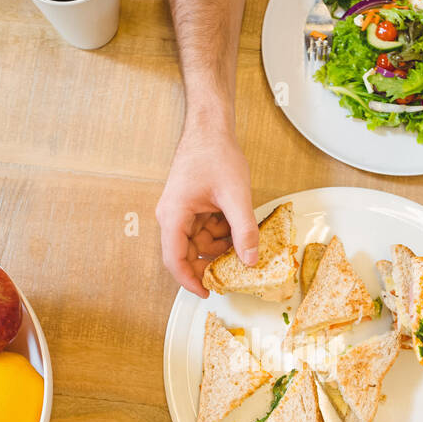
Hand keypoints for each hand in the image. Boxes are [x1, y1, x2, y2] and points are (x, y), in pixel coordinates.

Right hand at [155, 125, 258, 296]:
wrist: (210, 127)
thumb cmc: (215, 154)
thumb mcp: (236, 195)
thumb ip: (244, 230)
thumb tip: (250, 261)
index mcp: (173, 215)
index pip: (174, 259)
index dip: (189, 281)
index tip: (207, 294)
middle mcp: (172, 216)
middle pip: (186, 254)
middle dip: (210, 264)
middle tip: (234, 274)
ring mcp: (181, 212)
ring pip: (198, 243)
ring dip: (219, 247)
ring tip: (242, 244)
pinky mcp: (191, 208)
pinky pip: (204, 230)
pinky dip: (221, 233)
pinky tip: (237, 227)